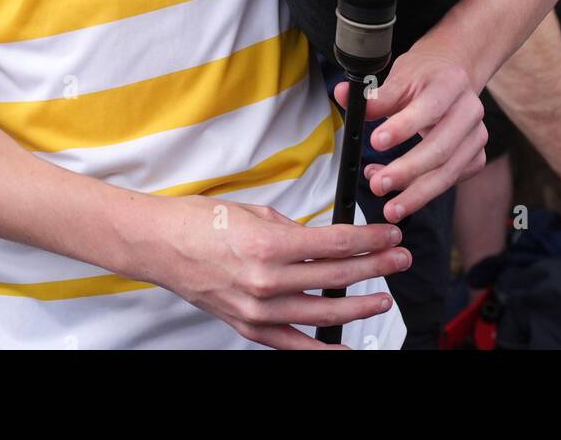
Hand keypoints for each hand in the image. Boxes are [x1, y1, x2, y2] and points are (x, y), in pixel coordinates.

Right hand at [152, 197, 408, 349]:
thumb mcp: (255, 212)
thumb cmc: (201, 222)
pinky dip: (323, 349)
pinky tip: (346, 348)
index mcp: (269, 245)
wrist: (160, 245)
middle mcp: (267, 281)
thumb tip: (323, 241)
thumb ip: (293, 229)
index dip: (369, 239)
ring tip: (383, 298)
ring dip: (359, 305)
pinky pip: (294, 344)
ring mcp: (258, 310)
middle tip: (400, 259)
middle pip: (336, 277)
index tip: (389, 234)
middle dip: (375, 267)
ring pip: (323, 313)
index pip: (335, 244)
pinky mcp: (249, 327)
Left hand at [337, 49, 486, 221]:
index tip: (376, 141)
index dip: (403, 127)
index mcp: (451, 83)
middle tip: (379, 185)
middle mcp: (470, 110)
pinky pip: (450, 180)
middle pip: (441, 147)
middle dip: (408, 171)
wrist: (453, 75)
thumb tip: (343, 95)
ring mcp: (476, 135)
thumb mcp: (400, 76)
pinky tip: (400, 193)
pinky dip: (424, 191)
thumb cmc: (424, 76)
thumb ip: (374, 94)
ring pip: (449, 171)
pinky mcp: (475, 156)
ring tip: (390, 207)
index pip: (429, 108)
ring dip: (417, 193)